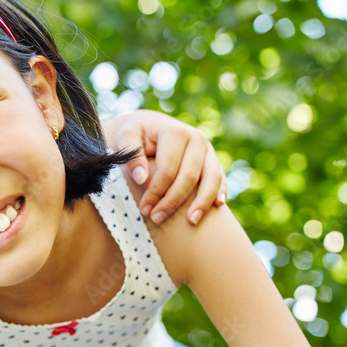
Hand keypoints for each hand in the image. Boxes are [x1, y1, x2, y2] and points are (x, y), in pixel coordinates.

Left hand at [105, 110, 225, 224]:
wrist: (151, 124)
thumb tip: (141, 179)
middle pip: (189, 176)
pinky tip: (217, 207)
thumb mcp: (126, 137)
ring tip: (191, 222)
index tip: (144, 209)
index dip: (156, 192)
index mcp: (175, 132)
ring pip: (211, 177)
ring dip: (202, 202)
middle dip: (173, 201)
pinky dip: (220, 191)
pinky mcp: (212, 159)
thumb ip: (132, 156)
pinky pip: (220, 177)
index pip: (168, 169)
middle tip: (157, 219)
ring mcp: (207, 149)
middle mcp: (196, 139)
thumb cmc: (136, 134)